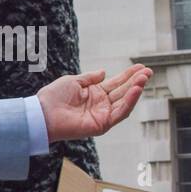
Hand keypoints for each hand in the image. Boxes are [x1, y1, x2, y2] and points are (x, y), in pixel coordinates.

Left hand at [37, 64, 151, 143]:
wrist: (42, 113)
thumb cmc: (53, 97)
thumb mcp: (74, 81)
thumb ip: (90, 78)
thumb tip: (104, 72)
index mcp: (94, 93)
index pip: (116, 83)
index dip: (128, 75)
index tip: (140, 66)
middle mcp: (100, 104)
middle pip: (123, 92)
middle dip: (136, 81)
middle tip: (148, 71)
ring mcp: (101, 114)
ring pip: (124, 102)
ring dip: (135, 90)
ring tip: (143, 79)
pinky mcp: (101, 125)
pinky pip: (119, 113)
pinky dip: (129, 102)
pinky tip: (135, 90)